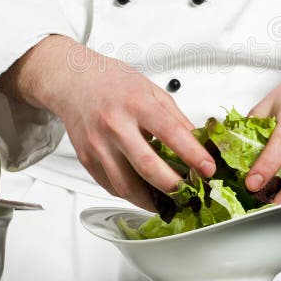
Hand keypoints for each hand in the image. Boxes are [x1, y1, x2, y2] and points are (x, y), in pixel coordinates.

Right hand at [0, 35, 214, 210]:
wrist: (73, 80)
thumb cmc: (112, 81)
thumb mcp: (151, 90)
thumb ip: (175, 118)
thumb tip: (196, 143)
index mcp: (137, 104)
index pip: (172, 134)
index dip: (193, 155)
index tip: (208, 169)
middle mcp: (115, 125)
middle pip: (148, 167)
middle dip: (174, 186)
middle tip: (189, 193)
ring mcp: (98, 145)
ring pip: (127, 186)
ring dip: (151, 200)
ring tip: (168, 201)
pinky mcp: (86, 158)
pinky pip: (111, 186)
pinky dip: (131, 194)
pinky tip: (144, 193)